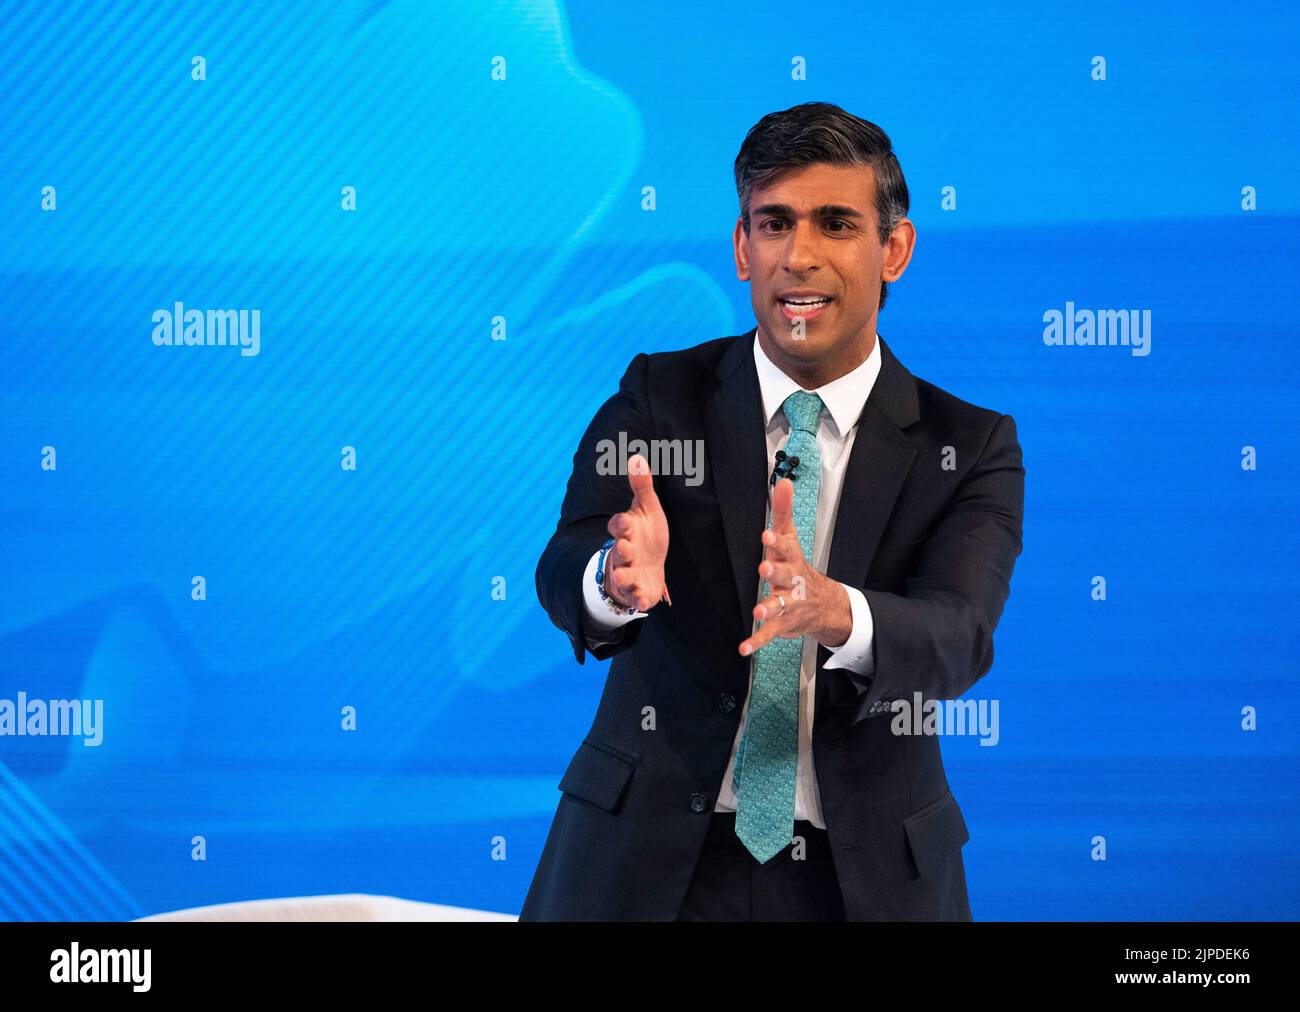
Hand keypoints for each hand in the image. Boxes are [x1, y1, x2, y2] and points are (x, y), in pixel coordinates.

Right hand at [604, 454, 671, 611]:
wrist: (648, 568)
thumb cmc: (646, 535)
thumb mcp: (646, 509)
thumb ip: (642, 486)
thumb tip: (636, 456)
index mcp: (626, 532)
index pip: (618, 526)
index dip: (620, 523)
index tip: (624, 519)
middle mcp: (624, 552)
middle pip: (619, 550)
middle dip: (621, 549)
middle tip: (624, 546)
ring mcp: (630, 573)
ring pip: (622, 575)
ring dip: (622, 575)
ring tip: (623, 575)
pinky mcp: (639, 591)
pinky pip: (635, 596)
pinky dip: (637, 599)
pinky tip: (642, 601)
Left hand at [738, 477, 851, 656]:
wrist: (823, 605)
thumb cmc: (797, 566)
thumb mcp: (791, 538)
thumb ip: (784, 511)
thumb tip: (783, 480)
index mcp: (791, 559)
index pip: (786, 548)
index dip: (777, 542)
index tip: (767, 536)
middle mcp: (791, 581)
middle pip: (784, 575)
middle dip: (775, 572)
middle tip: (764, 569)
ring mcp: (788, 603)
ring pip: (779, 605)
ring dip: (768, 607)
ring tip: (758, 611)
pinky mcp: (782, 624)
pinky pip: (768, 634)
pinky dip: (756, 642)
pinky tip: (744, 649)